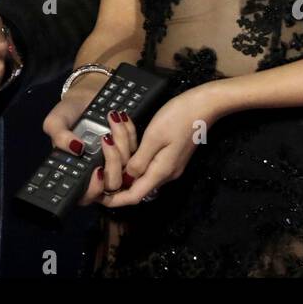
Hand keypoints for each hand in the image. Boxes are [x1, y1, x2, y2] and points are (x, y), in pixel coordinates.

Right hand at [41, 73, 140, 205]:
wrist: (86, 94)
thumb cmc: (69, 112)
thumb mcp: (55, 122)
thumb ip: (59, 137)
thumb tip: (76, 149)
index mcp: (77, 171)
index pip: (87, 195)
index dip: (94, 189)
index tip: (98, 170)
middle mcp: (97, 170)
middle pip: (112, 183)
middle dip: (113, 161)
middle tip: (106, 138)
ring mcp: (115, 161)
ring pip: (127, 167)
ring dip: (122, 142)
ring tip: (112, 119)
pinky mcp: (129, 149)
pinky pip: (136, 149)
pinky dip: (130, 132)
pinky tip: (121, 117)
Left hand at [86, 87, 220, 208]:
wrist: (204, 104)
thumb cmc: (179, 118)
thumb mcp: (154, 137)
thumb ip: (139, 160)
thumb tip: (126, 178)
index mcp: (161, 172)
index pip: (134, 196)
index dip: (115, 199)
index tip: (98, 197)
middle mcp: (166, 173)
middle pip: (135, 182)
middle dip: (116, 168)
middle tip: (105, 148)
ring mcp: (169, 163)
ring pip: (139, 167)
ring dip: (124, 152)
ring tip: (115, 129)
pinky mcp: (170, 153)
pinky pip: (147, 157)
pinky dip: (134, 147)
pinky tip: (127, 130)